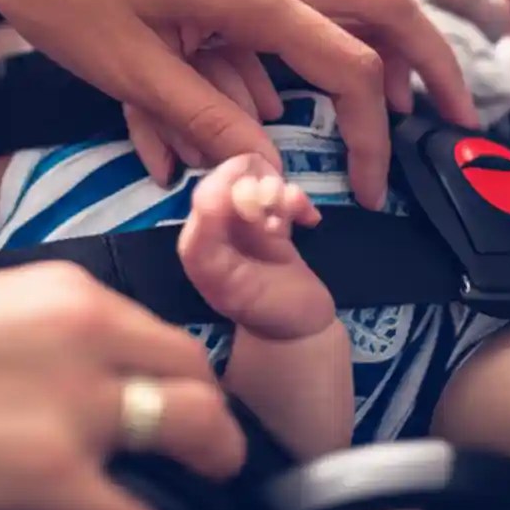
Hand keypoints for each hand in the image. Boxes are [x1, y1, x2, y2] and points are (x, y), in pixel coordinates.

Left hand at [0, 0, 479, 209]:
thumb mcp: (125, 69)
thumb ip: (204, 120)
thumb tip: (266, 172)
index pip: (347, 70)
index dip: (372, 135)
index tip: (373, 186)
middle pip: (385, 2)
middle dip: (431, 62)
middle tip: (457, 116)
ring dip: (391, 28)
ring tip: (406, 84)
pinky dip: (340, 9)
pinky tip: (327, 50)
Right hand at [0, 264, 244, 509]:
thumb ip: (45, 339)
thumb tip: (75, 381)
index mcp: (69, 295)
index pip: (166, 338)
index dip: (185, 380)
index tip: (182, 403)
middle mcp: (89, 341)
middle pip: (198, 381)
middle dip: (214, 425)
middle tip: (211, 454)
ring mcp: (76, 408)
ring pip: (194, 436)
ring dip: (205, 467)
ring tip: (197, 491)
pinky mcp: (51, 474)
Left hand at [178, 154, 334, 339]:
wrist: (298, 329)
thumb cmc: (260, 310)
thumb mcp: (225, 283)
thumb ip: (208, 244)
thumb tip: (209, 195)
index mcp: (199, 240)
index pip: (207, 193)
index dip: (232, 185)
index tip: (259, 201)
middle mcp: (220, 227)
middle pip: (235, 180)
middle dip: (260, 186)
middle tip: (277, 209)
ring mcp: (248, 224)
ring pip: (260, 182)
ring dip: (281, 191)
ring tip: (293, 212)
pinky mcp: (274, 224)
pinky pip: (283, 195)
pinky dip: (299, 201)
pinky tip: (310, 220)